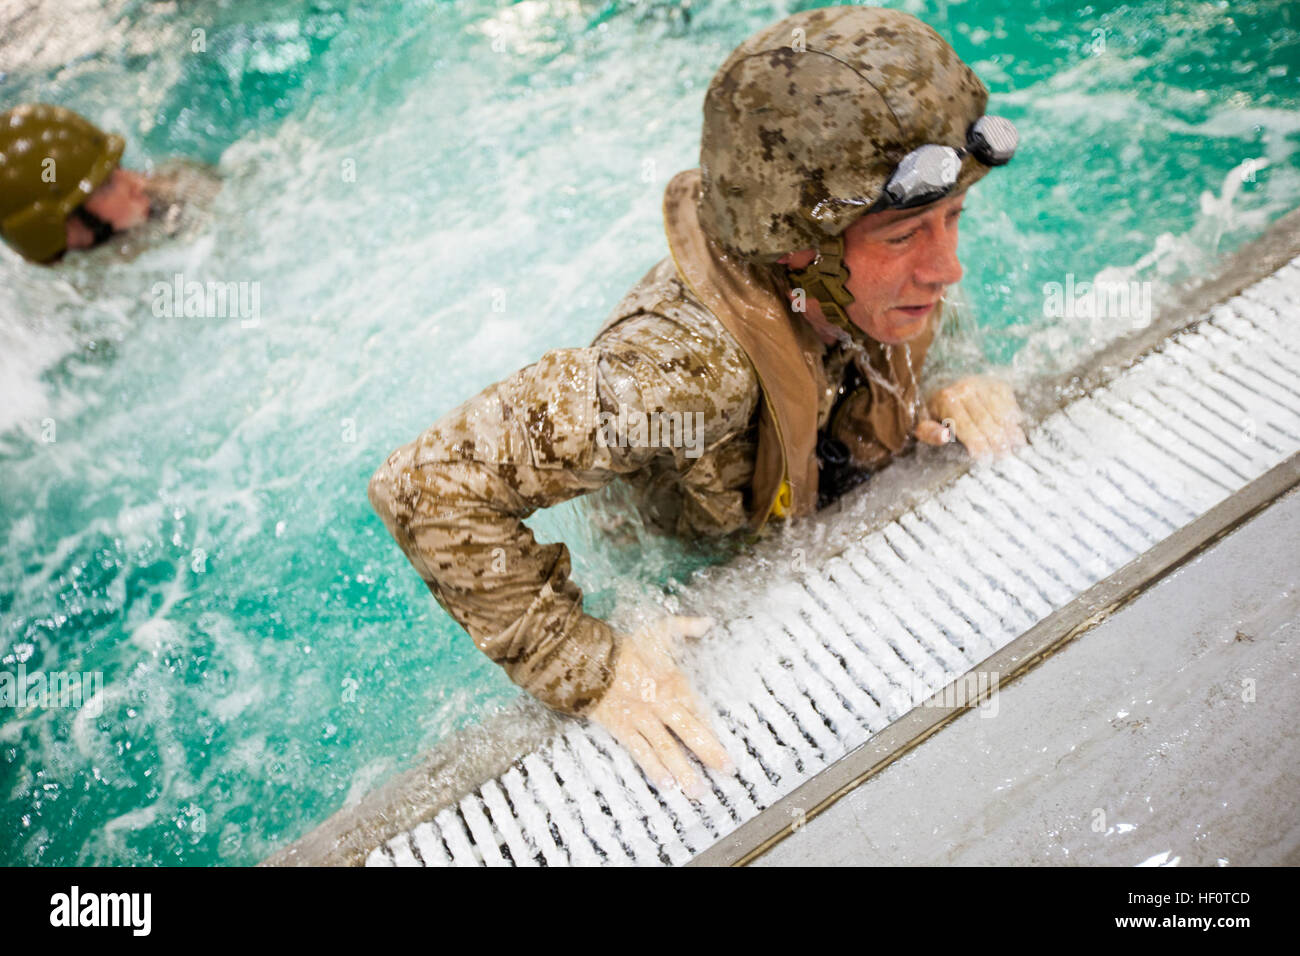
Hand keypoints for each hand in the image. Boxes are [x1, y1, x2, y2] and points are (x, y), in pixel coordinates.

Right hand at [585, 615, 733, 798]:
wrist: (587, 658)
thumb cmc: (625, 645)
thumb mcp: (658, 630)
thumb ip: (685, 627)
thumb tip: (708, 622)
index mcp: (673, 681)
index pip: (698, 710)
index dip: (712, 729)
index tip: (725, 744)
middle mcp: (660, 703)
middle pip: (690, 731)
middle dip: (710, 752)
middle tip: (728, 771)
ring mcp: (641, 718)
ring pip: (667, 748)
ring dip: (684, 771)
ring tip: (698, 791)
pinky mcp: (622, 728)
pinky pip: (640, 751)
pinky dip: (654, 769)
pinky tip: (666, 785)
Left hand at [914, 374, 1026, 459]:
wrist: (942, 382)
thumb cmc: (934, 411)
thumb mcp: (923, 422)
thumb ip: (929, 433)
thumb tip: (944, 437)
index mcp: (945, 400)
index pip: (965, 426)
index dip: (977, 444)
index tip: (985, 459)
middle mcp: (964, 389)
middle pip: (985, 420)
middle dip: (997, 440)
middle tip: (1004, 456)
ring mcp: (982, 383)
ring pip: (1000, 409)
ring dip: (1010, 428)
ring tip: (1017, 445)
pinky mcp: (994, 382)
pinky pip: (1008, 399)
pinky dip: (1014, 413)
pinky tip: (1017, 426)